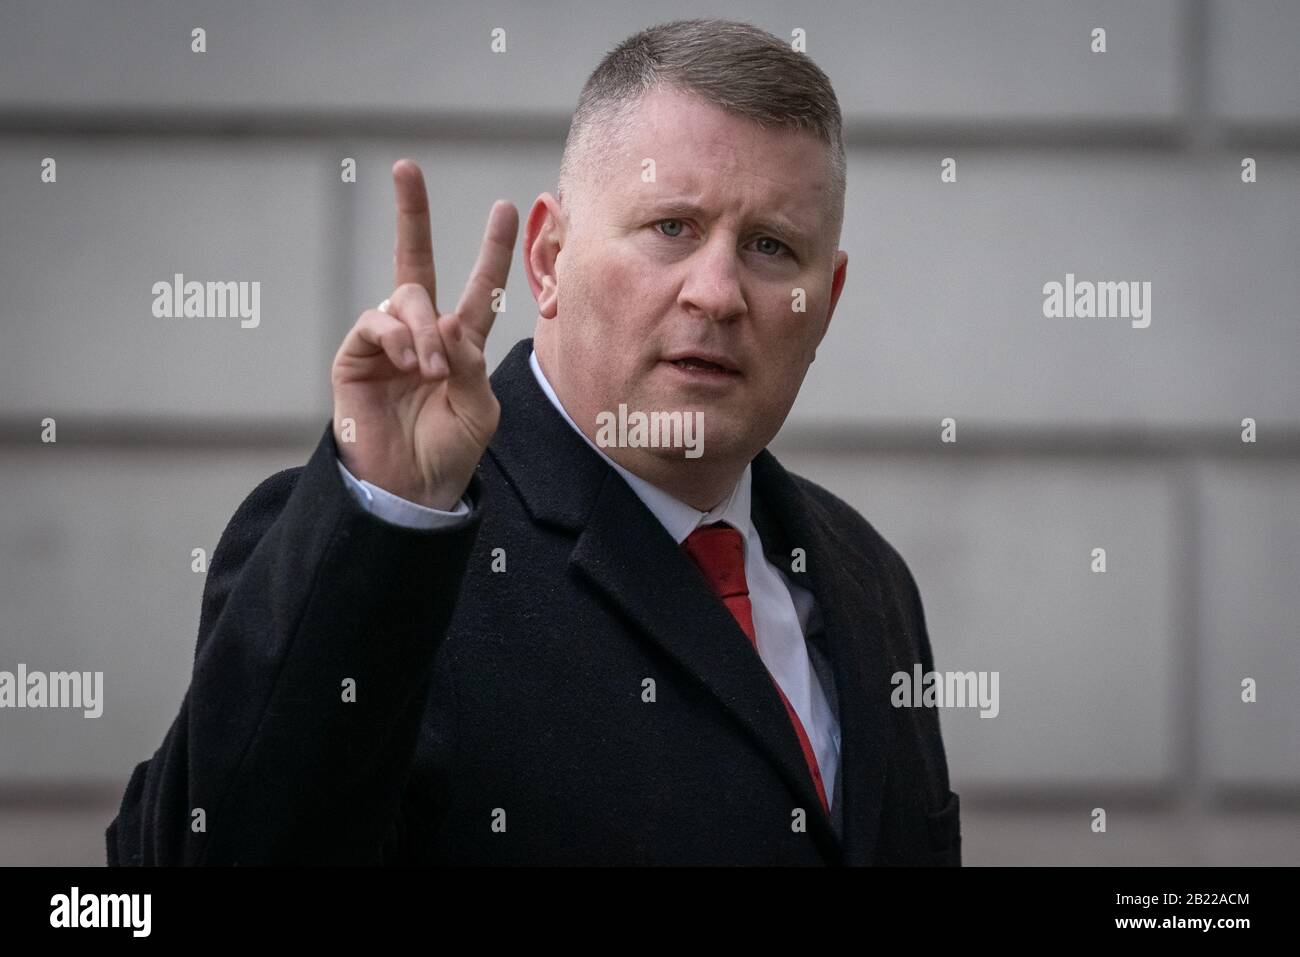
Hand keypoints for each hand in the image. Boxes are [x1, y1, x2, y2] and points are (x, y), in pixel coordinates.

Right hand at [331, 160, 518, 508]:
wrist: (411, 491)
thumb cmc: (449, 452)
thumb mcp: (479, 409)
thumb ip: (471, 363)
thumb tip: (449, 322)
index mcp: (459, 345)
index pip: (478, 288)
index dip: (491, 250)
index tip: (505, 207)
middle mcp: (420, 334)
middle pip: (413, 261)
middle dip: (411, 213)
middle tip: (405, 167)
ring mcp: (385, 343)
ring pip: (405, 298)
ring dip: (425, 328)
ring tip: (431, 371)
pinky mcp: (354, 357)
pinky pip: (375, 323)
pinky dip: (397, 337)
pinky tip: (409, 362)